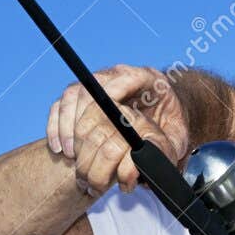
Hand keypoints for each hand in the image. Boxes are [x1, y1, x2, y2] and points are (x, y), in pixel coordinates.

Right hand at [46, 65, 190, 195]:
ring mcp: (100, 82)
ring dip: (69, 125)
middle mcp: (120, 76)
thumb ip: (167, 146)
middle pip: (94, 88)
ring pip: (75, 94)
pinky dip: (57, 124)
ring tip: (72, 154)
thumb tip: (148, 158)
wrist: (164, 117)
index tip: (108, 120)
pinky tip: (59, 147)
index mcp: (149, 79)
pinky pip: (62, 103)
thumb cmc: (171, 128)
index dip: (114, 94)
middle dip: (85, 120)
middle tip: (81, 150)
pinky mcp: (85, 94)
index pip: (128, 77)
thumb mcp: (177, 138)